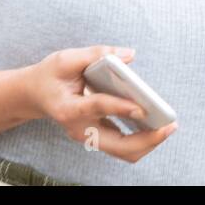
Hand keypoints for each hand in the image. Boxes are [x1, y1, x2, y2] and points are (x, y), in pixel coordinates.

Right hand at [27, 44, 177, 162]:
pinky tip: (158, 124)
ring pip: (124, 152)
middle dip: (147, 139)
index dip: (120, 107)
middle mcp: (79, 129)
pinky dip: (143, 138)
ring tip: (169, 126)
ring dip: (149, 142)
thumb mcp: (65, 58)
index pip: (97, 108)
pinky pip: (124, 145)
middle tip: (169, 126)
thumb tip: (129, 54)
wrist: (35, 95)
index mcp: (68, 109)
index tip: (141, 107)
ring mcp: (89, 136)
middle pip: (117, 146)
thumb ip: (96, 53)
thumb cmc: (50, 76)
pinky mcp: (98, 136)